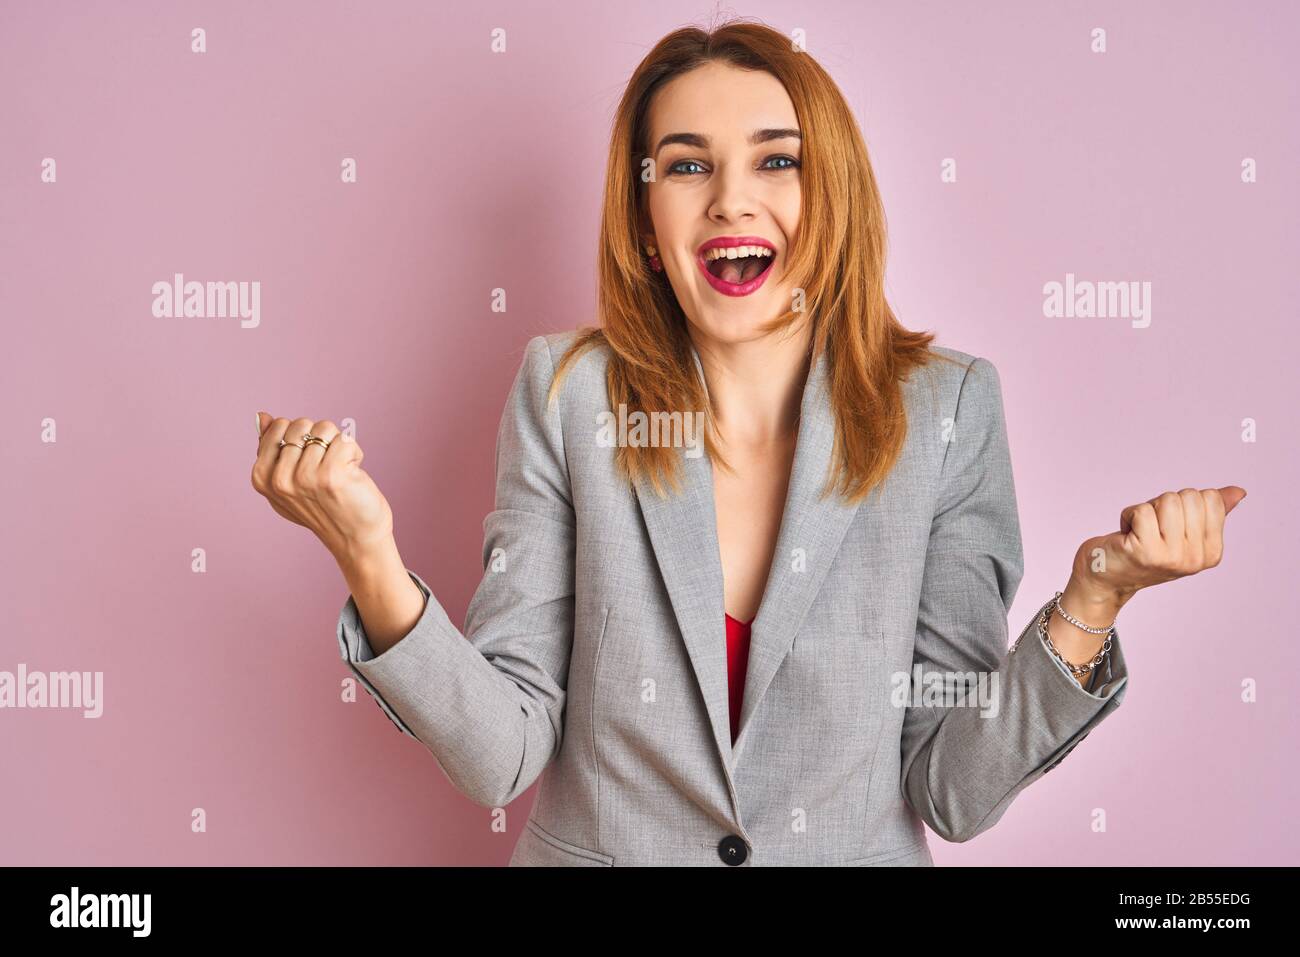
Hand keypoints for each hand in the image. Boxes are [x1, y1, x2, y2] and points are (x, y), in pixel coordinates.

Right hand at [250, 412, 393, 559]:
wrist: (354, 538)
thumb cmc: (324, 507)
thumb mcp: (288, 482)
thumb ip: (272, 450)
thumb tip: (263, 416)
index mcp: (261, 477)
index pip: (278, 426)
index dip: (301, 437)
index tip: (307, 463)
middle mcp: (279, 479)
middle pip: (301, 424)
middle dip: (320, 439)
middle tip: (326, 468)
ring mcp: (304, 477)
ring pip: (324, 429)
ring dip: (338, 446)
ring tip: (340, 472)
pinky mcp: (331, 475)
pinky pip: (345, 439)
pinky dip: (354, 452)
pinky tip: (353, 474)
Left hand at [1069, 485, 1246, 608]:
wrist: (1105, 577)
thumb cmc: (1143, 548)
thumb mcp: (1182, 532)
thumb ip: (1211, 512)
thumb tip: (1238, 492)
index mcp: (1212, 552)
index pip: (1210, 497)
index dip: (1183, 502)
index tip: (1168, 524)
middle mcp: (1196, 558)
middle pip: (1189, 496)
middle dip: (1163, 504)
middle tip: (1150, 528)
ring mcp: (1172, 557)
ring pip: (1167, 500)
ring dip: (1146, 509)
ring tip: (1139, 531)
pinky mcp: (1144, 552)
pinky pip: (1142, 510)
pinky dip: (1128, 515)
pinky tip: (1125, 536)